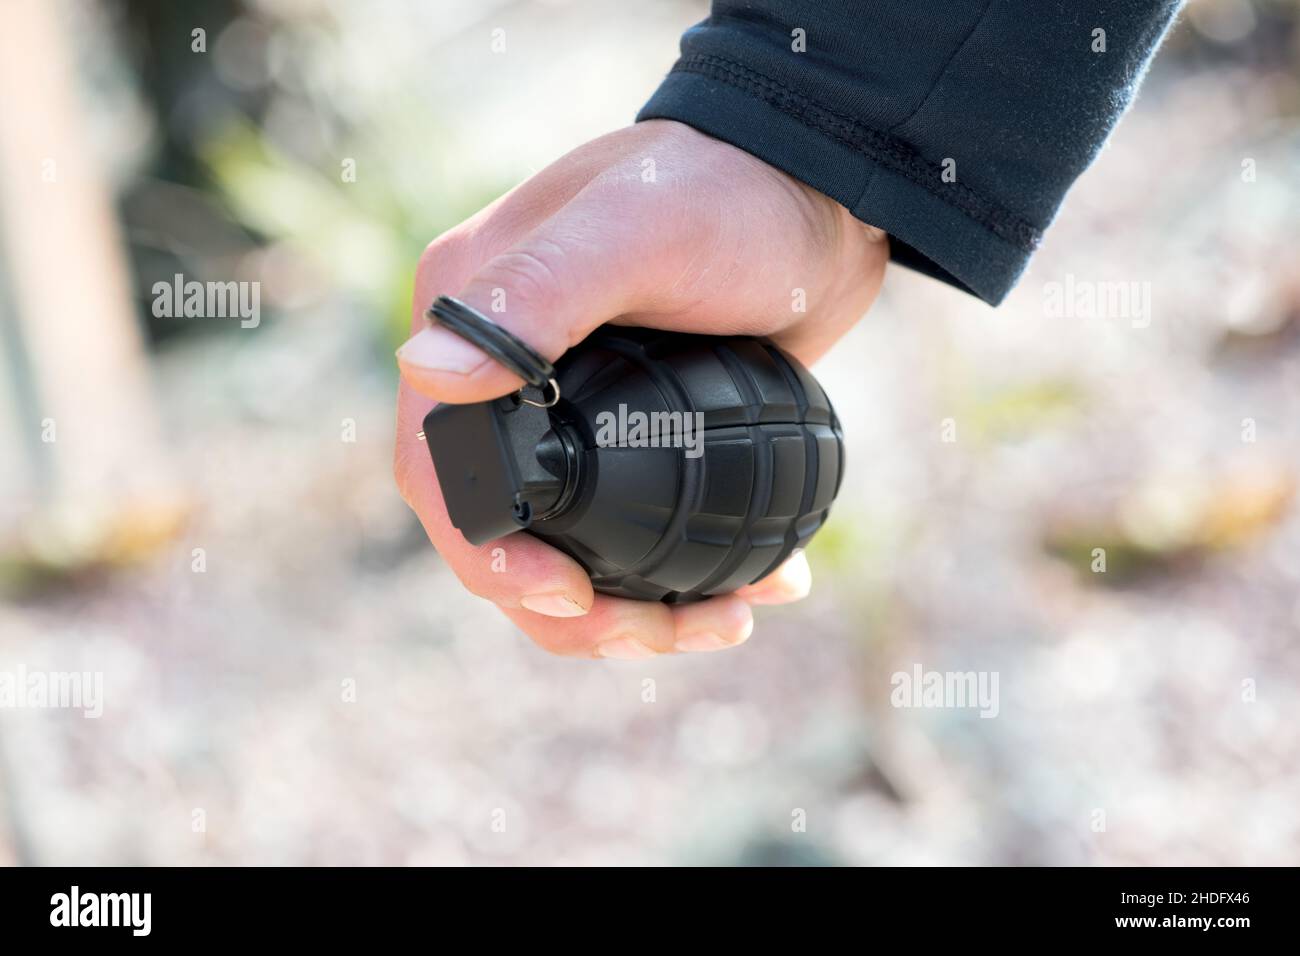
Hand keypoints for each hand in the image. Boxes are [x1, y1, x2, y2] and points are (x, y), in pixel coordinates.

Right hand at [395, 120, 886, 658]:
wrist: (819, 193)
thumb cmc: (727, 193)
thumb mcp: (636, 230)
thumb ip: (535, 295)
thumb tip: (425, 373)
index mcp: (468, 317)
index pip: (438, 464)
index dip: (481, 548)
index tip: (567, 595)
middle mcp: (503, 370)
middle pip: (497, 524)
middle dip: (567, 606)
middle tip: (657, 635)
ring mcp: (567, 407)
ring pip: (569, 540)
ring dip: (634, 607)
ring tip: (725, 624)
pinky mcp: (635, 432)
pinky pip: (636, 523)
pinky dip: (685, 571)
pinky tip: (759, 589)